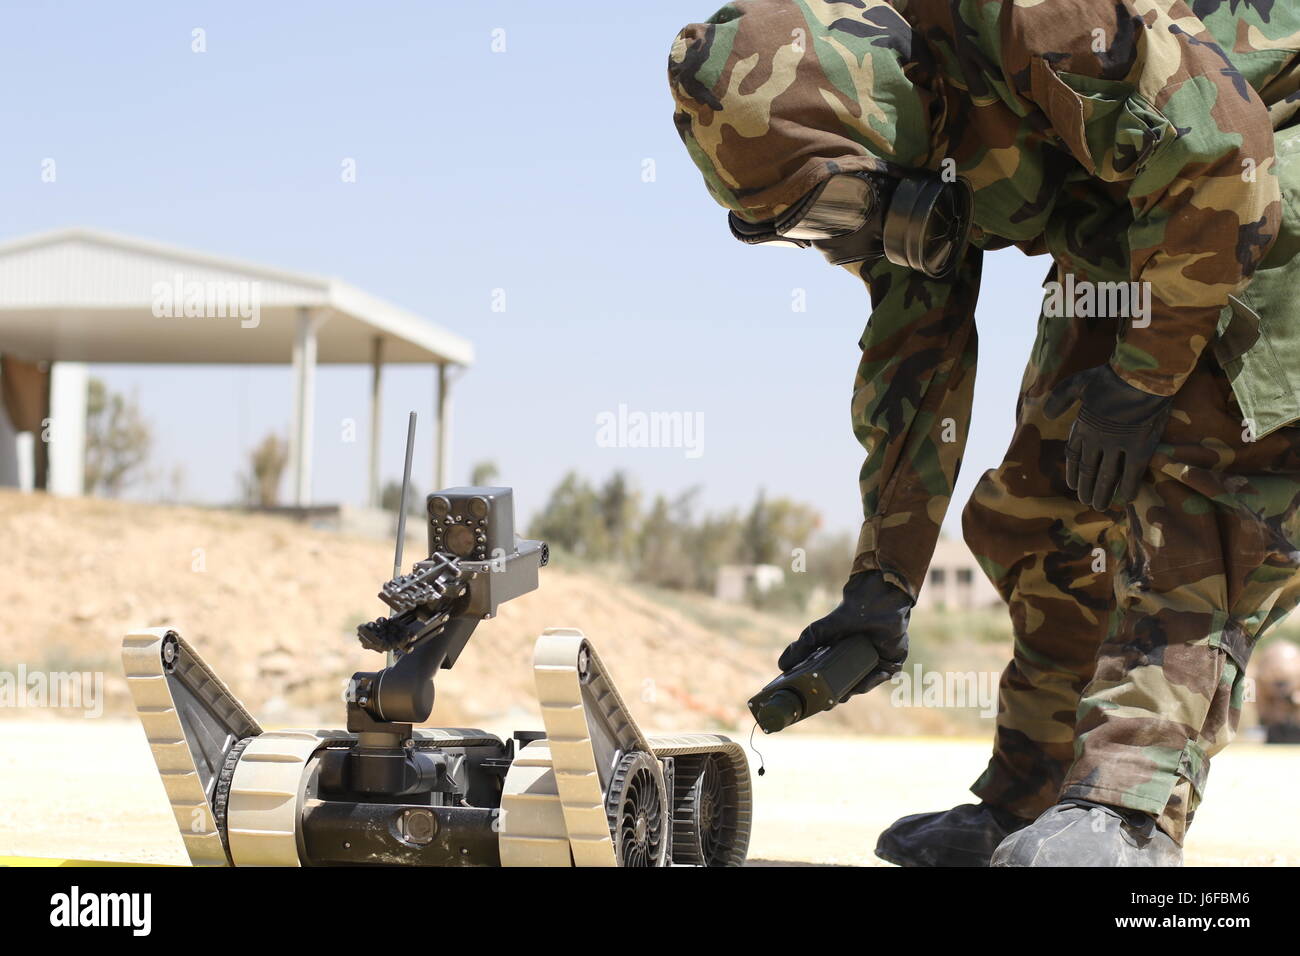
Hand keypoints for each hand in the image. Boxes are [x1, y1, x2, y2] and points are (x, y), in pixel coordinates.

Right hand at [778, 570, 910, 696]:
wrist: (874, 601)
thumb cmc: (847, 615)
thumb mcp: (818, 633)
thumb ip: (800, 647)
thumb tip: (781, 665)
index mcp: (839, 659)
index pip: (830, 681)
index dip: (821, 691)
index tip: (812, 699)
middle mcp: (857, 664)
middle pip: (846, 687)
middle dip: (836, 695)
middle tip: (827, 702)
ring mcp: (874, 664)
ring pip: (862, 684)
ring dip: (852, 689)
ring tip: (841, 693)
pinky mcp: (891, 663)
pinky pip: (881, 677)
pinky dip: (872, 679)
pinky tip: (861, 680)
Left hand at [1044, 364, 1172, 511]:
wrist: (1140, 376)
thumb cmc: (1110, 378)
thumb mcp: (1079, 383)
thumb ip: (1061, 397)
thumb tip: (1047, 412)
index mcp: (1083, 427)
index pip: (1074, 456)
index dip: (1074, 472)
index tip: (1073, 485)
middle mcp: (1097, 440)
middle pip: (1088, 470)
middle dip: (1086, 488)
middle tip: (1085, 501)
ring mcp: (1118, 446)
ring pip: (1107, 476)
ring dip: (1103, 493)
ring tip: (1100, 506)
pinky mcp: (1140, 448)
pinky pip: (1132, 474)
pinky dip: (1128, 487)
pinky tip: (1126, 499)